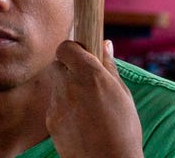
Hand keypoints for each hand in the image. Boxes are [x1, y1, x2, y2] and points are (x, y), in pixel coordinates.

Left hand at [46, 40, 143, 157]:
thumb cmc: (123, 130)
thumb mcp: (123, 95)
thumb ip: (109, 67)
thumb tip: (105, 44)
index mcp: (89, 74)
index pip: (66, 46)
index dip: (74, 49)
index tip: (85, 56)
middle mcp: (69, 85)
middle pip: (58, 64)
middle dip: (69, 69)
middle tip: (87, 81)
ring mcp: (57, 104)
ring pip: (57, 86)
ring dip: (68, 89)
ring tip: (88, 107)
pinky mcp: (51, 122)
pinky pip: (55, 106)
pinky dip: (65, 109)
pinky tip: (81, 122)